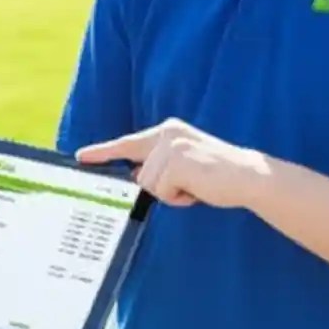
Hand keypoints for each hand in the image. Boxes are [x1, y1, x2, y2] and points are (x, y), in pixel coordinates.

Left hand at [75, 118, 272, 208]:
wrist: (247, 176)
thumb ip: (158, 166)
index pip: (128, 142)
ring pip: (150, 186)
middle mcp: (166, 133)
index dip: (103, 151)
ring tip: (196, 185)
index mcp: (167, 131)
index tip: (81, 156)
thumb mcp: (182, 164)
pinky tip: (198, 189)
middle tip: (189, 186)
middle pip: (140, 174)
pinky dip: (179, 198)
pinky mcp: (177, 162)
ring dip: (172, 193)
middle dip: (160, 187)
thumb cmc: (215, 174)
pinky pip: (162, 192)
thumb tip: (134, 177)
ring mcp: (171, 147)